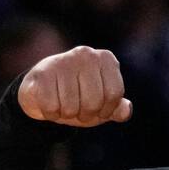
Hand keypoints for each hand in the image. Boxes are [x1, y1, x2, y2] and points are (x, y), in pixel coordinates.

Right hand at [18, 46, 132, 126]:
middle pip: (93, 103)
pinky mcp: (42, 73)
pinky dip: (50, 114)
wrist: (42, 92)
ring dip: (66, 115)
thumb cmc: (77, 97)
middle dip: (85, 115)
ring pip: (71, 108)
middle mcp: (86, 54)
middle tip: (77, 108)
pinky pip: (52, 108)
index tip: (98, 110)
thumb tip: (126, 110)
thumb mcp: (101, 104)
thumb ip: (117, 108)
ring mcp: (63, 61)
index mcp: (106, 59)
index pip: (114, 94)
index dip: (106, 111)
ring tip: (62, 103)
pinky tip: (49, 102)